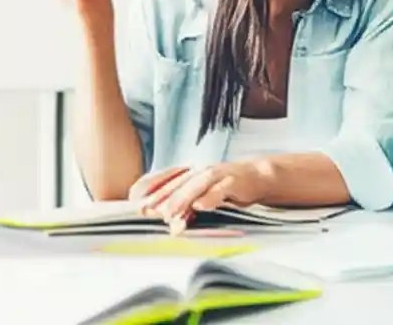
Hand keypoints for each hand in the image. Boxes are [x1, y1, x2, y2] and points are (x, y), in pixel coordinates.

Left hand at [140, 162, 270, 224]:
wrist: (256, 177)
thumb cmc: (225, 187)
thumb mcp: (202, 195)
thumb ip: (184, 205)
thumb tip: (166, 220)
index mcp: (189, 173)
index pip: (165, 179)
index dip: (150, 191)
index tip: (136, 205)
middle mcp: (200, 171)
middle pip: (177, 183)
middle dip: (161, 197)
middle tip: (147, 211)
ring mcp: (217, 174)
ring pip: (196, 184)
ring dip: (182, 198)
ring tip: (170, 212)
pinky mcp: (234, 181)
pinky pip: (220, 189)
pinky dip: (210, 197)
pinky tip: (201, 206)